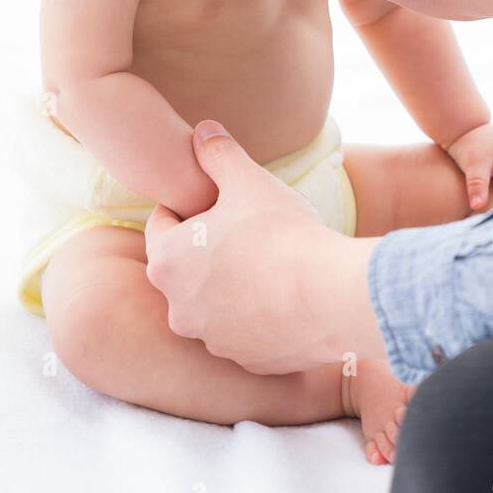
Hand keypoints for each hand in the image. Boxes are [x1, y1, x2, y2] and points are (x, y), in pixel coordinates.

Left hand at [143, 119, 384, 373]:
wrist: (330, 296)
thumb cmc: (281, 233)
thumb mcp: (246, 180)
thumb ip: (217, 153)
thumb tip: (202, 131)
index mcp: (167, 261)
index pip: (163, 222)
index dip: (190, 205)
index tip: (219, 200)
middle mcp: (178, 308)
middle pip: (186, 266)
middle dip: (208, 248)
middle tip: (246, 229)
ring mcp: (212, 340)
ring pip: (214, 303)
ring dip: (231, 285)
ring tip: (270, 263)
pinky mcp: (247, 361)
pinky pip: (246, 331)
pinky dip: (259, 316)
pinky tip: (287, 296)